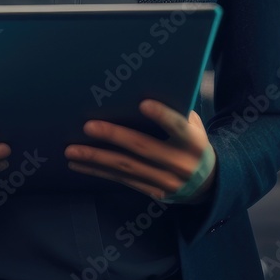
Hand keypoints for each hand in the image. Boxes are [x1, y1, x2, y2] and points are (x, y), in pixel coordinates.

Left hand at [64, 99, 216, 201]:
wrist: (208, 184)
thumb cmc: (192, 142)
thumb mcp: (193, 127)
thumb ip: (176, 111)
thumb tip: (142, 89)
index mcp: (193, 142)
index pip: (178, 127)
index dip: (162, 115)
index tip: (143, 103)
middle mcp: (179, 163)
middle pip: (143, 148)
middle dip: (114, 136)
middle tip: (88, 126)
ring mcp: (164, 181)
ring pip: (126, 167)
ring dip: (96, 158)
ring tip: (71, 150)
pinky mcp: (151, 191)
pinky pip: (121, 179)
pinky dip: (98, 171)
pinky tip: (78, 163)